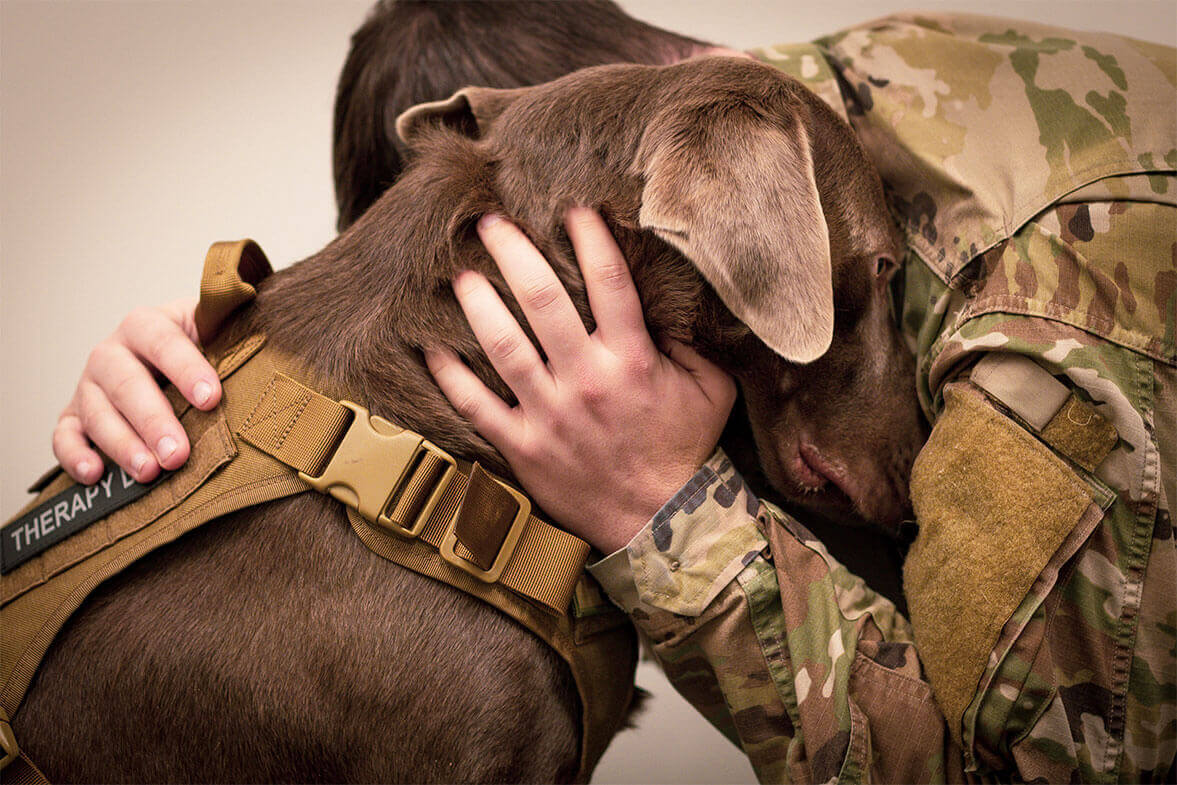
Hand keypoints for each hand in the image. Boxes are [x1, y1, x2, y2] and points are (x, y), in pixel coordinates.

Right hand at [54, 298, 220, 484]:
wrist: (165, 357)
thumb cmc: (200, 350)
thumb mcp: (214, 333)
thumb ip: (232, 335)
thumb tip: (271, 344)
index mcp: (148, 325)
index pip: (164, 342)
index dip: (186, 369)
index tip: (211, 399)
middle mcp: (112, 352)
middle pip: (126, 382)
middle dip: (153, 420)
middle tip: (177, 454)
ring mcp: (89, 385)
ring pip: (96, 412)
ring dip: (122, 444)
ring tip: (148, 472)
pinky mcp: (73, 415)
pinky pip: (64, 435)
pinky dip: (74, 454)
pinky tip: (94, 474)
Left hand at [425, 208, 735, 553]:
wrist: (660, 524)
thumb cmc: (685, 450)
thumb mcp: (711, 389)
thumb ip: (689, 342)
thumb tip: (666, 299)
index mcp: (633, 360)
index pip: (610, 283)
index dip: (589, 238)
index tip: (571, 207)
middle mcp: (587, 381)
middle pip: (543, 301)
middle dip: (514, 254)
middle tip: (491, 223)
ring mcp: (550, 415)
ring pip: (503, 346)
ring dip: (478, 304)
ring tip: (460, 273)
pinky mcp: (523, 447)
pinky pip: (476, 406)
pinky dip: (449, 375)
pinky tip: (429, 346)